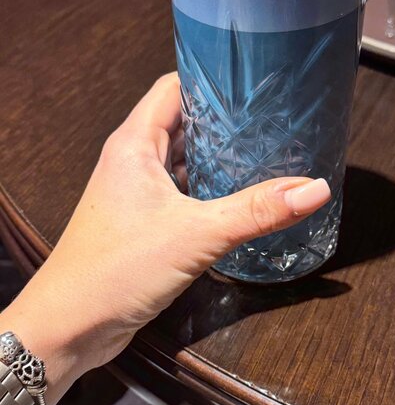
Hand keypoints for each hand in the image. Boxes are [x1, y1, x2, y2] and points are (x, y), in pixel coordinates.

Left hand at [1, 73, 329, 404]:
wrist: (69, 326)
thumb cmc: (117, 270)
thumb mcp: (196, 234)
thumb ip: (256, 211)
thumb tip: (315, 188)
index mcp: (135, 144)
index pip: (174, 87)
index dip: (212, 77)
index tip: (256, 78)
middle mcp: (133, 161)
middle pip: (184, 123)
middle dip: (226, 120)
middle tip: (275, 117)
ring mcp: (137, 193)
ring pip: (185, 162)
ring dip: (219, 159)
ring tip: (268, 152)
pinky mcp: (144, 224)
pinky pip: (183, 195)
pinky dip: (210, 193)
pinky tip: (241, 199)